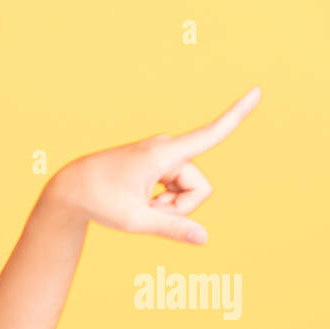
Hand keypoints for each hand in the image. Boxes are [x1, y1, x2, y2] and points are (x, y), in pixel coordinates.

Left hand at [47, 86, 261, 244]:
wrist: (70, 190)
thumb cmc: (99, 201)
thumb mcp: (135, 221)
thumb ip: (172, 229)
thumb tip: (203, 238)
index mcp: (164, 154)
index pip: (210, 133)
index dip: (237, 114)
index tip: (258, 90)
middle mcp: (167, 148)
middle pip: (198, 189)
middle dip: (179, 208)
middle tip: (146, 212)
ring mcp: (162, 155)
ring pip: (187, 191)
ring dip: (168, 207)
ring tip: (137, 206)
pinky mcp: (157, 163)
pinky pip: (174, 188)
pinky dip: (161, 201)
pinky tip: (138, 200)